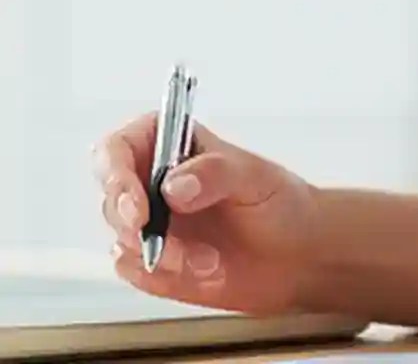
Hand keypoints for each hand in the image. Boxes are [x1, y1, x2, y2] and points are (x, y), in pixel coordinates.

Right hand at [93, 113, 318, 315]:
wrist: (301, 257)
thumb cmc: (282, 205)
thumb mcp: (256, 178)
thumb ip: (216, 173)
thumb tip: (174, 185)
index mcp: (173, 147)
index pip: (118, 147)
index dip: (114, 172)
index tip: (136, 202)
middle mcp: (154, 184)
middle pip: (110, 195)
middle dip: (128, 219)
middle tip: (150, 231)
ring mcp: (152, 225)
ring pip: (121, 238)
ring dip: (161, 254)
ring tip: (209, 259)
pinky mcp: (156, 261)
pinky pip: (135, 271)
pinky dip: (166, 276)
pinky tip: (206, 270)